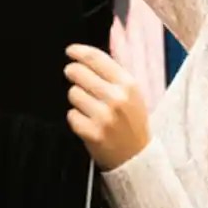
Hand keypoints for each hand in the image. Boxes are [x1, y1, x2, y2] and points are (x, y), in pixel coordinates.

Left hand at [64, 44, 149, 170]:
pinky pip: (71, 115)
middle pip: (79, 73)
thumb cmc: (132, 121)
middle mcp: (117, 98)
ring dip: (77, 99)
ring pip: (73, 94)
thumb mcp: (132, 93)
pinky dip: (76, 118)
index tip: (70, 51)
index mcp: (129, 85)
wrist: (137, 156)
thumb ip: (114, 74)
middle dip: (73, 73)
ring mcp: (104, 116)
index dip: (79, 52)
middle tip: (73, 75)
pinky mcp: (92, 133)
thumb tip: (88, 55)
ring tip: (90, 107)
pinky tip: (89, 122)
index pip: (97, 59)